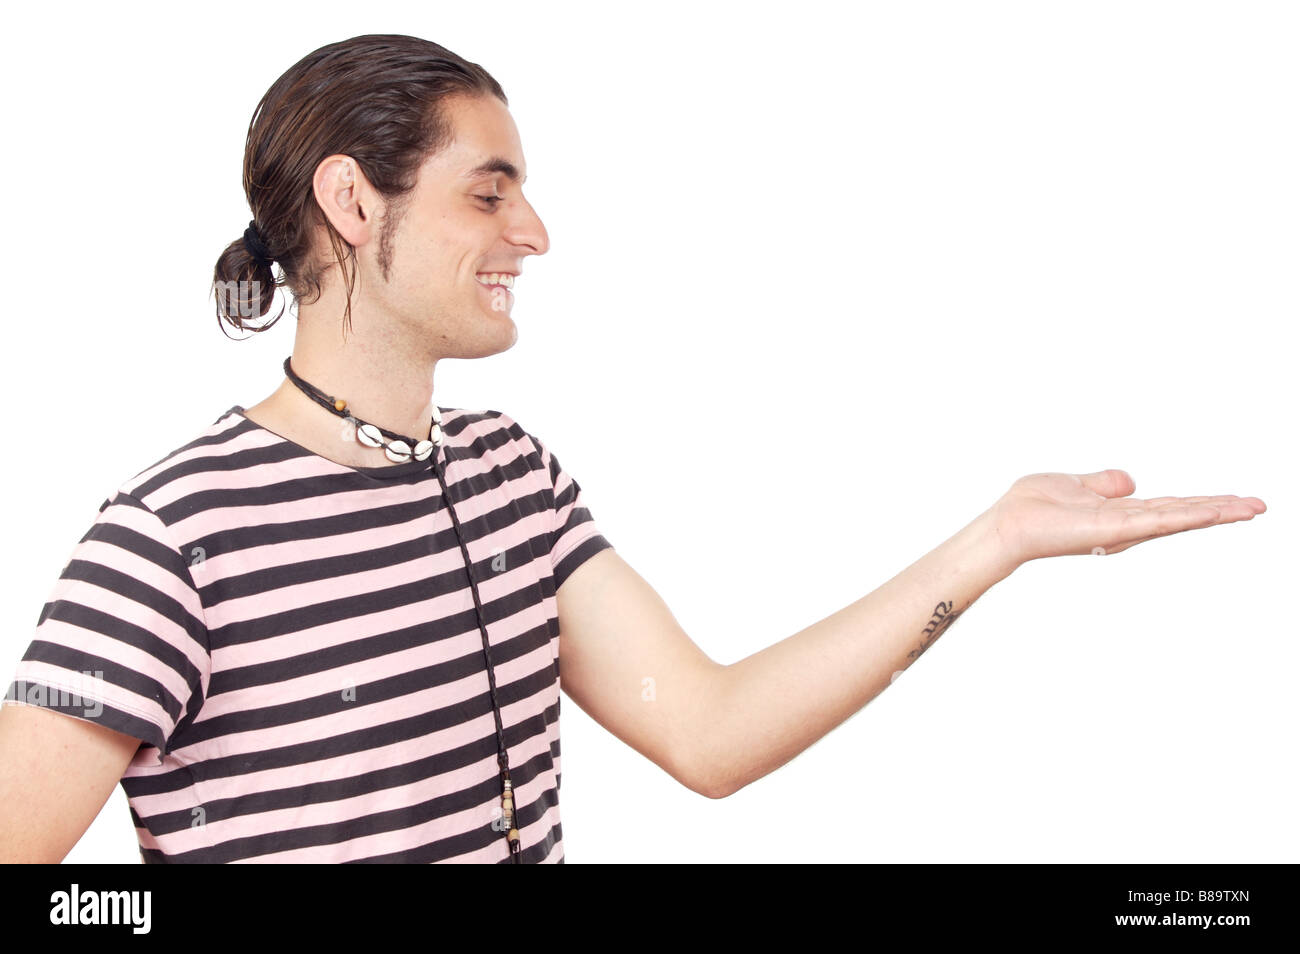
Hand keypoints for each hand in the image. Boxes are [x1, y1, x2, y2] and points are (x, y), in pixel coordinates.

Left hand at [987, 469, 1265, 568]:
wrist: (1008, 524)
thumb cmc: (1032, 507)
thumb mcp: (1075, 484)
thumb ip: (1104, 483)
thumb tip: (1131, 481)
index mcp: (1120, 514)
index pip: (1170, 507)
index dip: (1202, 504)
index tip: (1235, 500)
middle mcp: (1127, 526)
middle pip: (1183, 515)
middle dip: (1221, 510)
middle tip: (1260, 506)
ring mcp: (1124, 530)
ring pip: (1179, 518)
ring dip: (1216, 512)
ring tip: (1252, 508)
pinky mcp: (1115, 530)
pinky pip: (1158, 520)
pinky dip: (1187, 516)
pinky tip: (1214, 512)